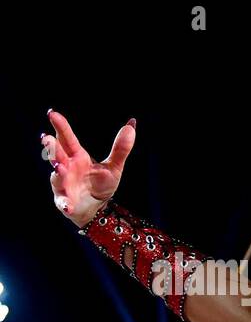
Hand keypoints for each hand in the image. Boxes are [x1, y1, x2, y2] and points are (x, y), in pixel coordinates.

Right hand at [42, 109, 135, 227]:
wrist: (96, 207)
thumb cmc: (100, 184)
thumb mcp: (114, 167)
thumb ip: (121, 148)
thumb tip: (133, 122)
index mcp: (77, 156)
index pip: (67, 139)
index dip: (60, 127)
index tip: (52, 113)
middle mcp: (66, 167)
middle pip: (56, 154)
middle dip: (51, 147)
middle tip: (47, 138)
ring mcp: (63, 184)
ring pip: (57, 177)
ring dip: (58, 172)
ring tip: (60, 167)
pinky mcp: (65, 201)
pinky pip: (63, 203)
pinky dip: (65, 204)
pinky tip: (68, 206)